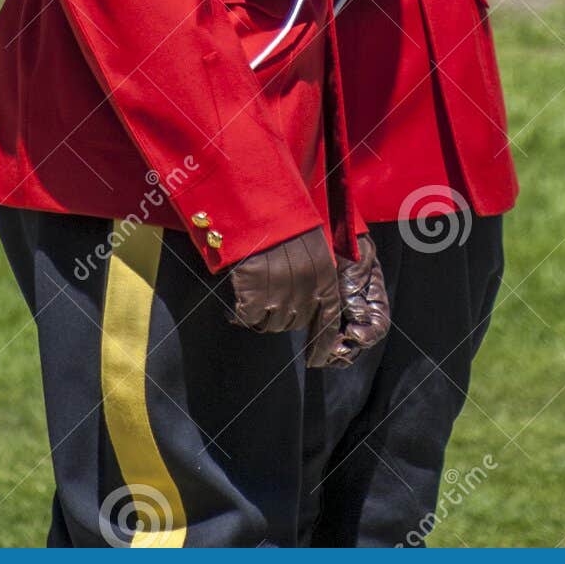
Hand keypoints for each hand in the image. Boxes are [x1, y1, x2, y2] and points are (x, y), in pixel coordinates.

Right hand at [227, 226, 341, 366]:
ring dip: (262, 315)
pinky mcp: (254, 291)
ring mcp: (279, 292)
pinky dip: (241, 313)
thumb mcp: (312, 246)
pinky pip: (248, 317)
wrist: (257, 203)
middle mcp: (305, 289)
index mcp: (325, 276)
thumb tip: (306, 310)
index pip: (328, 322)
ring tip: (253, 296)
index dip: (321, 345)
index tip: (314, 360)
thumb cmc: (284, 221)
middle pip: (294, 322)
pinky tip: (236, 305)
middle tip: (268, 299)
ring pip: (272, 323)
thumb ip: (314, 277)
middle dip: (283, 316)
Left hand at [323, 234, 390, 366]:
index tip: (352, 332)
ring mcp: (342, 314)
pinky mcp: (323, 313)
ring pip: (343, 344)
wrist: (329, 233)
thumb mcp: (357, 272)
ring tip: (323, 353)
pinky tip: (313, 351)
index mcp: (374, 301)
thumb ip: (356, 301)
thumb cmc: (348, 249)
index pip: (378, 327)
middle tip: (335, 349)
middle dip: (348, 350)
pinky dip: (321, 346)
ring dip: (334, 352)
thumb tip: (356, 330)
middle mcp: (360, 311)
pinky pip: (325, 337)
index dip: (367, 335)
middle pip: (359, 342)